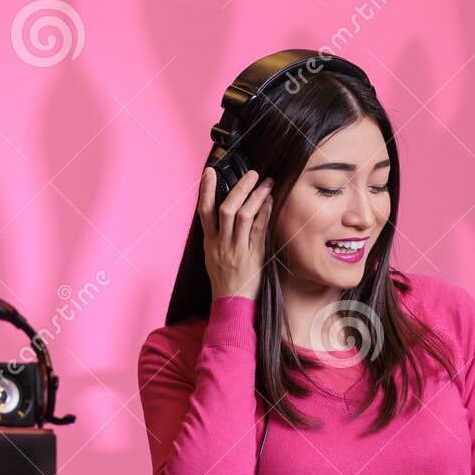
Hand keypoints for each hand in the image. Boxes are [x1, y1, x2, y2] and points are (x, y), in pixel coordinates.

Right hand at [198, 156, 273, 301]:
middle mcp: (222, 244)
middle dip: (239, 188)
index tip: (210, 171)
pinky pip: (258, 230)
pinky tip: (270, 201)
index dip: (205, 189)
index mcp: (210, 242)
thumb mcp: (213, 255)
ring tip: (266, 183)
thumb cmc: (225, 278)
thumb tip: (224, 211)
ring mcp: (237, 250)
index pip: (203, 211)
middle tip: (251, 173)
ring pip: (243, 217)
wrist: (232, 303)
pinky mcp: (253, 256)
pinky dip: (264, 213)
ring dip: (256, 196)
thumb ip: (217, 234)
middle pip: (226, 209)